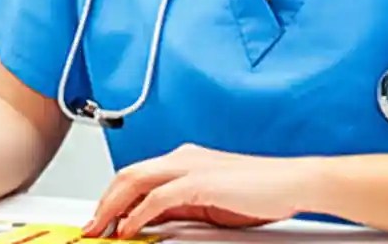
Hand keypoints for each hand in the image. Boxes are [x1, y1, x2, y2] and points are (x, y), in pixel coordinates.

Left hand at [81, 143, 318, 239]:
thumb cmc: (262, 191)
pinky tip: (129, 229)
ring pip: (135, 182)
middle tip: (91, 227)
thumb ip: (181, 208)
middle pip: (128, 175)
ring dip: (112, 207)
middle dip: (104, 202)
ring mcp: (190, 167)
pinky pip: (157, 198)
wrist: (296, 182)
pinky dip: (138, 214)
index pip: (137, 175)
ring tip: (100, 229)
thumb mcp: (211, 203)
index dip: (113, 197)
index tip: (101, 219)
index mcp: (185, 160)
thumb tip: (151, 222)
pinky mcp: (200, 182)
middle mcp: (182, 158)